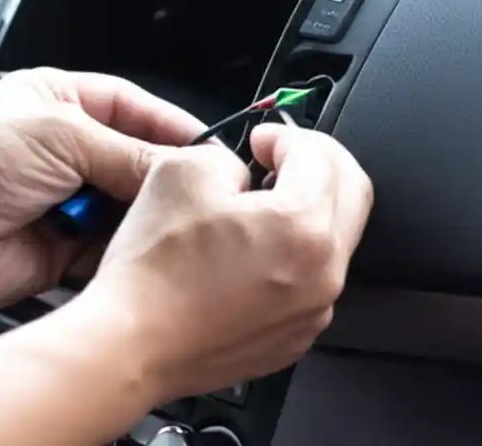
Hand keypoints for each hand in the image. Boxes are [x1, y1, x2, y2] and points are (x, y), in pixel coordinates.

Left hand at [0, 68, 205, 313]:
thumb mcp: (62, 136)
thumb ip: (130, 152)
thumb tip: (183, 166)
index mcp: (59, 101)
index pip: (135, 108)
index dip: (172, 127)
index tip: (208, 148)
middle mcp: (65, 148)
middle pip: (138, 159)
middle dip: (161, 176)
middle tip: (194, 189)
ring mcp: (66, 198)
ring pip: (131, 205)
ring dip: (140, 213)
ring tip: (160, 218)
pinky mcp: (66, 245)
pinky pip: (115, 245)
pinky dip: (124, 247)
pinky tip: (130, 245)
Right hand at [73, 123, 373, 401]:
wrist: (130, 346)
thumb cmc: (154, 270)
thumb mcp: (184, 172)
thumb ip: (229, 157)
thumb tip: (243, 172)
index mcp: (304, 227)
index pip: (321, 157)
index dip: (289, 135)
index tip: (264, 140)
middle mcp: (324, 273)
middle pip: (352, 194)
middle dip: (319, 163)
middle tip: (282, 157)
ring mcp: (313, 311)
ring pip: (333, 241)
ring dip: (308, 210)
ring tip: (260, 206)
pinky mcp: (294, 336)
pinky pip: (311, 281)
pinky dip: (294, 256)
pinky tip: (250, 253)